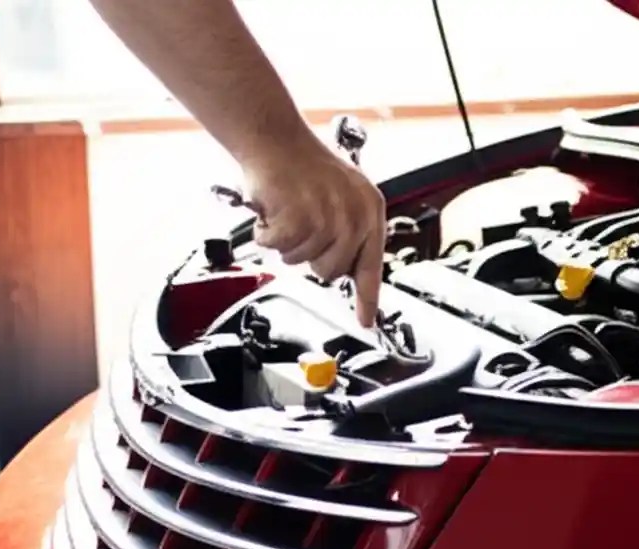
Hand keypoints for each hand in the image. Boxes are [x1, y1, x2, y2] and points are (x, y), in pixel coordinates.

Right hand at [243, 134, 386, 325]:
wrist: (275, 136)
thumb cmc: (302, 164)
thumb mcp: (343, 194)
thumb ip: (350, 231)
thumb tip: (345, 271)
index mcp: (370, 210)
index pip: (371, 266)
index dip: (367, 299)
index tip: (367, 322)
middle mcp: (354, 216)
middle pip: (331, 272)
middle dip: (311, 257)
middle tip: (302, 226)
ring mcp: (328, 218)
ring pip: (302, 261)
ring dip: (287, 242)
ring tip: (288, 210)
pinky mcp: (300, 219)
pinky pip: (278, 248)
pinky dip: (267, 233)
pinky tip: (273, 210)